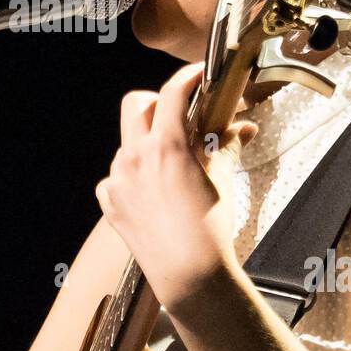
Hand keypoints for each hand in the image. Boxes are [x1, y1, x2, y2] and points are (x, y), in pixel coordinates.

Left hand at [94, 62, 257, 315]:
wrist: (189, 275)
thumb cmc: (209, 231)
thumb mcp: (221, 181)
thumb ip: (225, 146)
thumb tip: (242, 128)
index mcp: (165, 147)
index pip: (172, 93)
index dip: (186, 77)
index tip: (196, 76)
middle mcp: (134, 158)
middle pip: (136, 104)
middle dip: (157, 102)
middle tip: (177, 114)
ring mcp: (116, 179)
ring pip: (126, 143)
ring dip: (146, 143)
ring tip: (170, 165)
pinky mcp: (108, 200)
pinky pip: (116, 176)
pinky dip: (133, 176)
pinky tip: (152, 193)